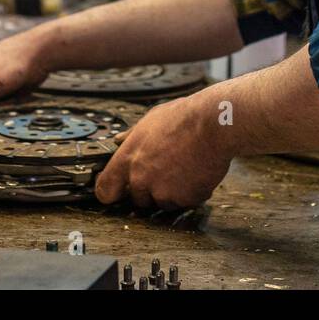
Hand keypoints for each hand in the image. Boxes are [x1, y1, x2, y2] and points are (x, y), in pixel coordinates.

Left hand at [94, 92, 232, 208]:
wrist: (213, 124)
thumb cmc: (184, 117)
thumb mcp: (151, 119)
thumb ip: (132, 135)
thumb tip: (118, 139)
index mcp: (129, 158)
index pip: (105, 188)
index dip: (110, 192)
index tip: (115, 193)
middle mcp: (141, 178)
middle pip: (139, 199)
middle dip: (151, 190)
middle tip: (168, 171)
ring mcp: (163, 191)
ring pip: (164, 202)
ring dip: (173, 192)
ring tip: (186, 167)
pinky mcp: (184, 199)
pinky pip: (186, 202)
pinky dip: (193, 193)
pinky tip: (199, 172)